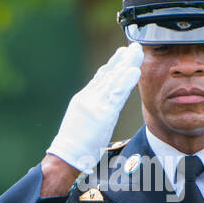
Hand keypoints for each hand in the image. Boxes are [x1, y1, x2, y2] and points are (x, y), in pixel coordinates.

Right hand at [46, 43, 143, 173]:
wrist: (66, 155)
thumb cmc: (75, 146)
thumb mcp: (82, 122)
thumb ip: (92, 111)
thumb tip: (102, 110)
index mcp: (83, 100)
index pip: (100, 79)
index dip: (111, 65)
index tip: (121, 54)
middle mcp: (88, 98)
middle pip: (108, 75)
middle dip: (122, 60)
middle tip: (134, 47)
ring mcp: (95, 104)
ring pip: (114, 80)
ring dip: (127, 65)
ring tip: (137, 53)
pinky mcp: (102, 113)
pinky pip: (117, 95)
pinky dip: (126, 82)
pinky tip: (134, 72)